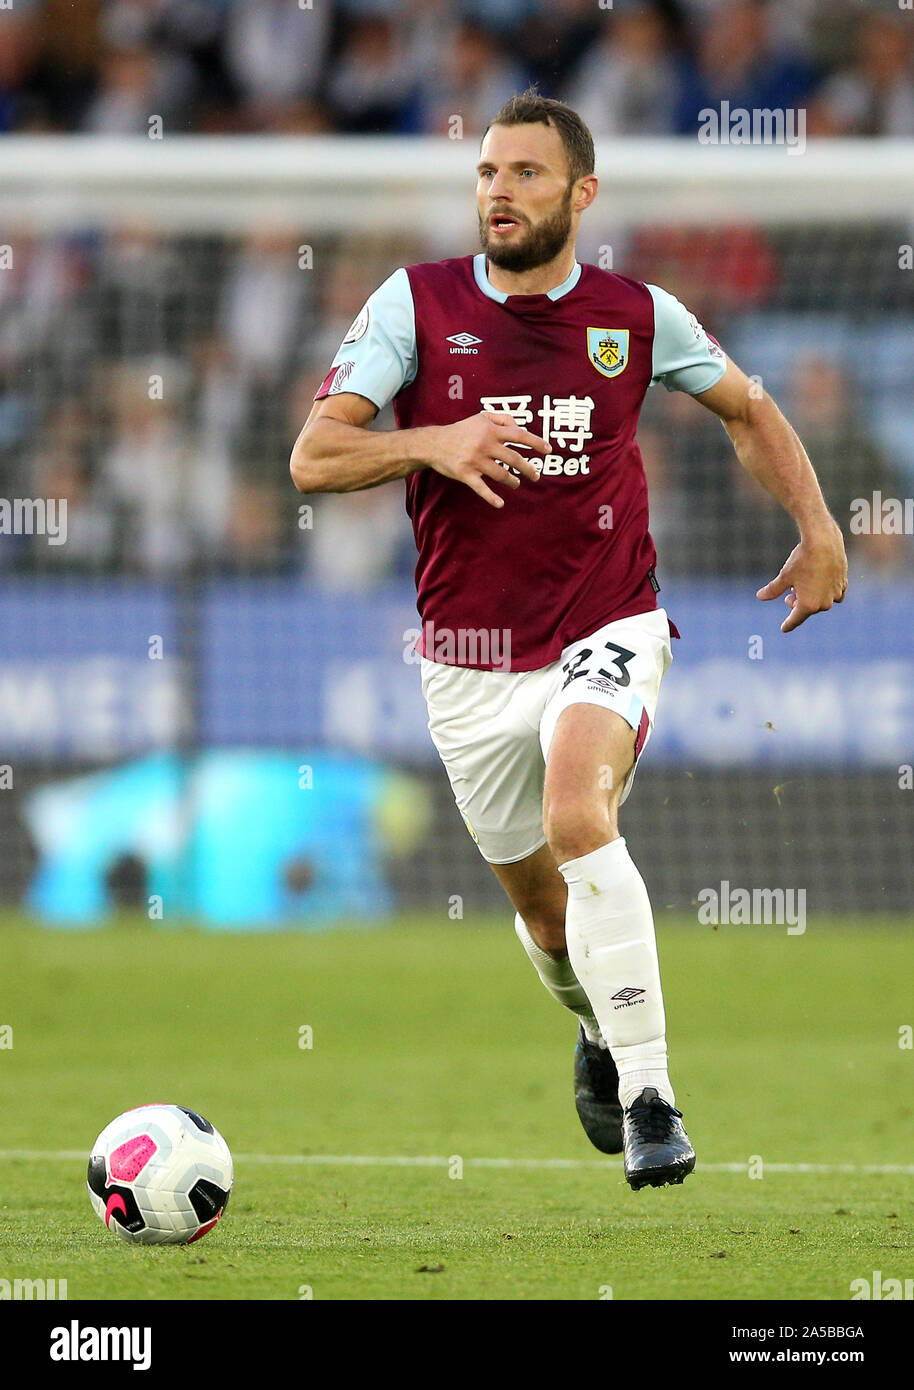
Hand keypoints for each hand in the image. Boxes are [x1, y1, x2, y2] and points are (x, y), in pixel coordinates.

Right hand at [425, 411, 548, 508]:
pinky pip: (481, 488)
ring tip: (517, 483)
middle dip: (529, 469)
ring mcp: (476, 461)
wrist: (434, 443)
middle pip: (514, 459)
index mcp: (491, 431)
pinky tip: (501, 504)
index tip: (549, 450)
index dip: (536, 443)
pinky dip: (491, 498)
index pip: (519, 435)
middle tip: (536, 475)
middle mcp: (485, 445)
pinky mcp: (466, 474)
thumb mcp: (481, 418)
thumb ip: (502, 419)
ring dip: (513, 481)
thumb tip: (521, 426)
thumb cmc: (461, 431)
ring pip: (502, 474)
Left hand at [756, 520, 847, 631]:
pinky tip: (821, 585)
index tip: (784, 629)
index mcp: (808, 605)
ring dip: (812, 597)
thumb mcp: (784, 576)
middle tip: (789, 595)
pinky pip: (835, 594)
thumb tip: (760, 597)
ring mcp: (835, 594)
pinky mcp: (843, 583)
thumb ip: (773, 590)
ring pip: (821, 602)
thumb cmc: (802, 560)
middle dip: (798, 603)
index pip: (795, 619)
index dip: (788, 624)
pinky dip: (826, 592)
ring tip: (803, 585)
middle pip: (808, 609)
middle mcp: (824, 603)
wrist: (823, 541)